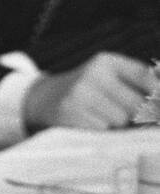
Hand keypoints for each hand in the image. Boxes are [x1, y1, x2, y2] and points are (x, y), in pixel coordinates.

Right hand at [23, 52, 152, 131]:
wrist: (44, 99)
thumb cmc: (88, 91)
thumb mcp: (109, 77)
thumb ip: (138, 84)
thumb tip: (158, 102)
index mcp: (106, 62)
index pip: (144, 76)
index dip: (157, 94)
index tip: (157, 106)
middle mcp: (92, 74)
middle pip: (136, 104)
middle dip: (137, 115)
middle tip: (127, 116)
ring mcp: (79, 93)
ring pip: (121, 119)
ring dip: (117, 124)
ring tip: (103, 117)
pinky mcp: (70, 112)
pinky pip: (102, 129)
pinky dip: (100, 131)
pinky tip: (90, 123)